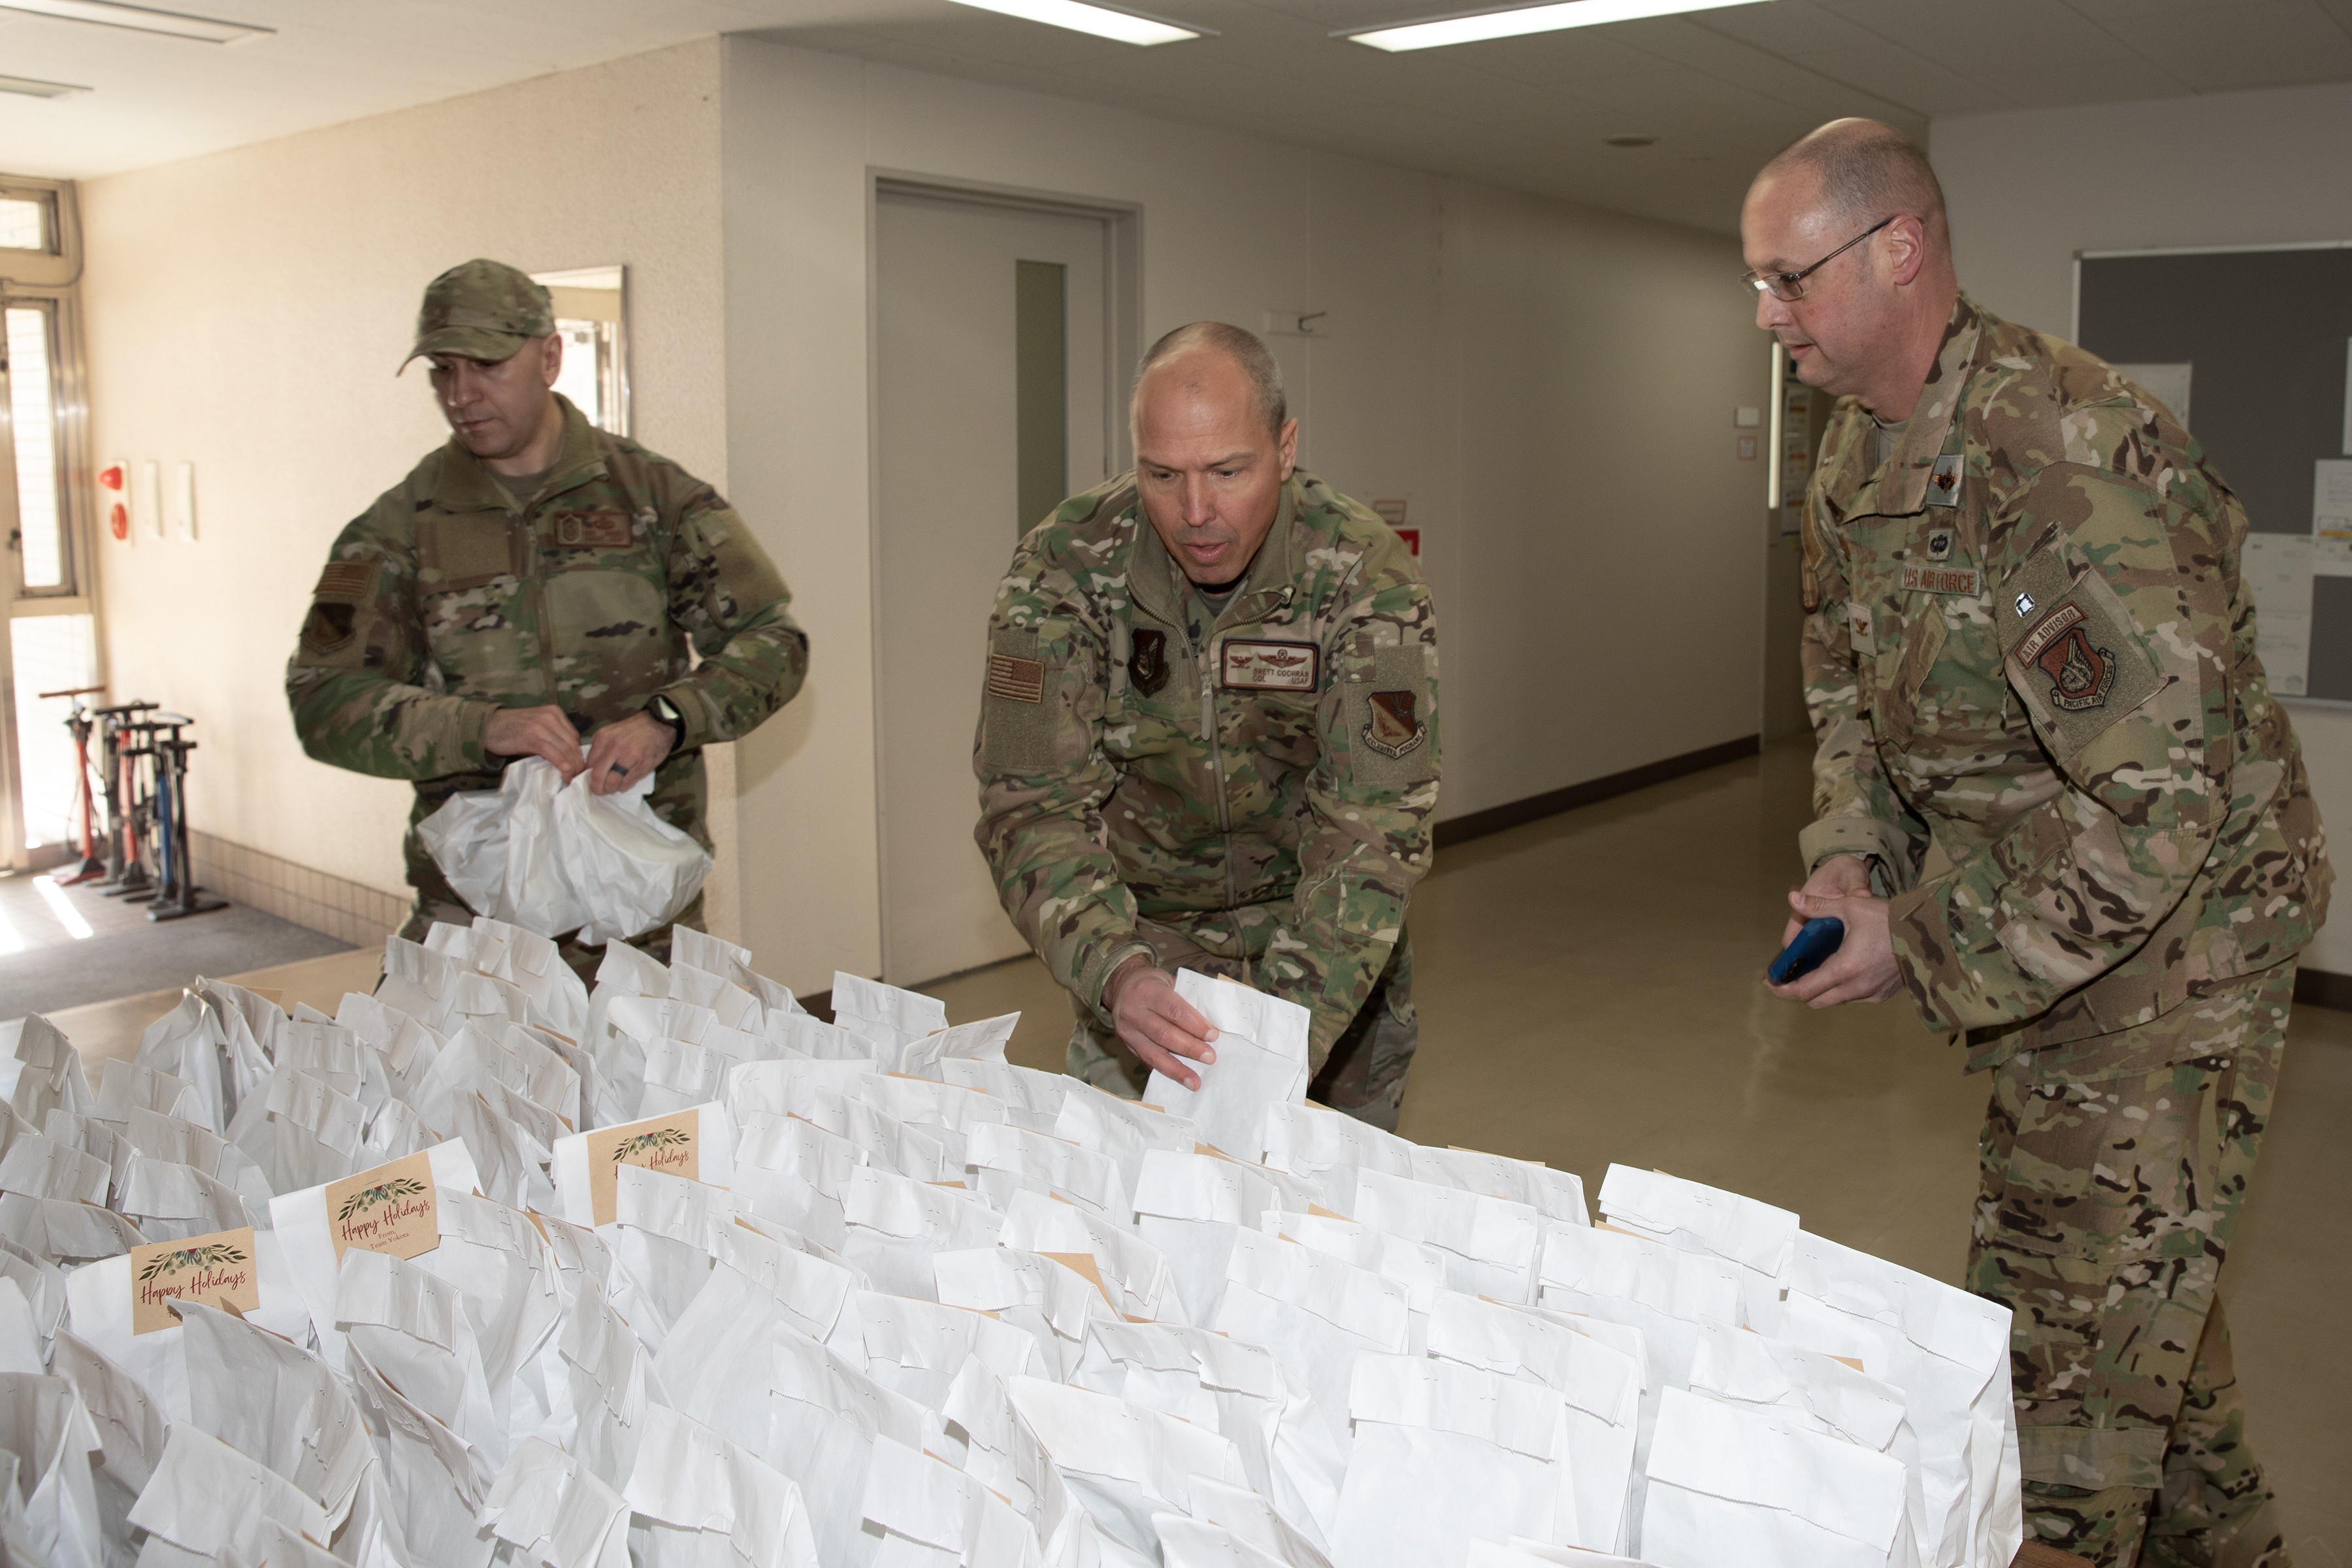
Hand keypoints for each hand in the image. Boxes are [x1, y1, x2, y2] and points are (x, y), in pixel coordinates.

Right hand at [484, 705, 583, 778]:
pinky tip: (564, 771)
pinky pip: (551, 751)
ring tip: (570, 778)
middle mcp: (550, 716)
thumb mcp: (537, 727)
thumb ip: (553, 737)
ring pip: (564, 748)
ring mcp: (540, 725)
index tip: (579, 768)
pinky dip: (560, 762)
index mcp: (554, 713)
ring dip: (571, 766)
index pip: (574, 736)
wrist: (487, 726)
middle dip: (577, 762)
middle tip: (577, 776)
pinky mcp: (530, 735)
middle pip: (572, 743)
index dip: (578, 754)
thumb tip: (569, 757)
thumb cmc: (512, 729)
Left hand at [583, 710, 675, 795]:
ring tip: (613, 788)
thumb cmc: (634, 730)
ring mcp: (629, 756)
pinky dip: (623, 788)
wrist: (658, 724)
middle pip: (598, 775)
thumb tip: (591, 769)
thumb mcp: (612, 732)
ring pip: (612, 782)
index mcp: (603, 737)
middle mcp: (614, 746)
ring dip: (610, 789)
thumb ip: (601, 748)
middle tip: (599, 791)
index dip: (587, 776)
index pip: (589, 764)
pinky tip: (623, 785)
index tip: (590, 781)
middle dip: (597, 788)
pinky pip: (627, 783)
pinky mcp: (642, 765)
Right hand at [1105, 957, 1217, 1090]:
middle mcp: (1133, 1011)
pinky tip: (1178, 1079)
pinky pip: (1146, 1061)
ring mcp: (1127, 1030)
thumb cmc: (1153, 984)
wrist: (1122, 986)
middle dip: (1190, 1048)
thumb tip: (1211, 1026)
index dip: (1195, 1024)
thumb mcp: (1169, 981)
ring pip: (1153, 1053)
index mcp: (1147, 991)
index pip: (1174, 1010)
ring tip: (1194, 1081)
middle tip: (1210, 1057)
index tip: (1213, 1035)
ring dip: (1177, 1069)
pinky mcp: (1126, 1045)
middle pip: (1164, 1034)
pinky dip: (1164, 1071)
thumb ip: (1186, 1000)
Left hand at [1768, 856, 1904, 1008]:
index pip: (1804, 990)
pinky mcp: (1884, 994)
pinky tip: (1843, 968)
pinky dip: (1843, 988)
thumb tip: (1792, 898)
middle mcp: (1856, 988)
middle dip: (1799, 991)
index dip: (1783, 989)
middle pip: (1816, 1001)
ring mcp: (1871, 994)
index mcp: (1844, 969)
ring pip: (1836, 1000)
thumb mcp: (1851, 906)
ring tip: (1815, 970)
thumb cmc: (1890, 919)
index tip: (1771, 983)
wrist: (1931, 933)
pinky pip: (1855, 997)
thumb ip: (1818, 905)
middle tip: (1789, 977)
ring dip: (1822, 989)